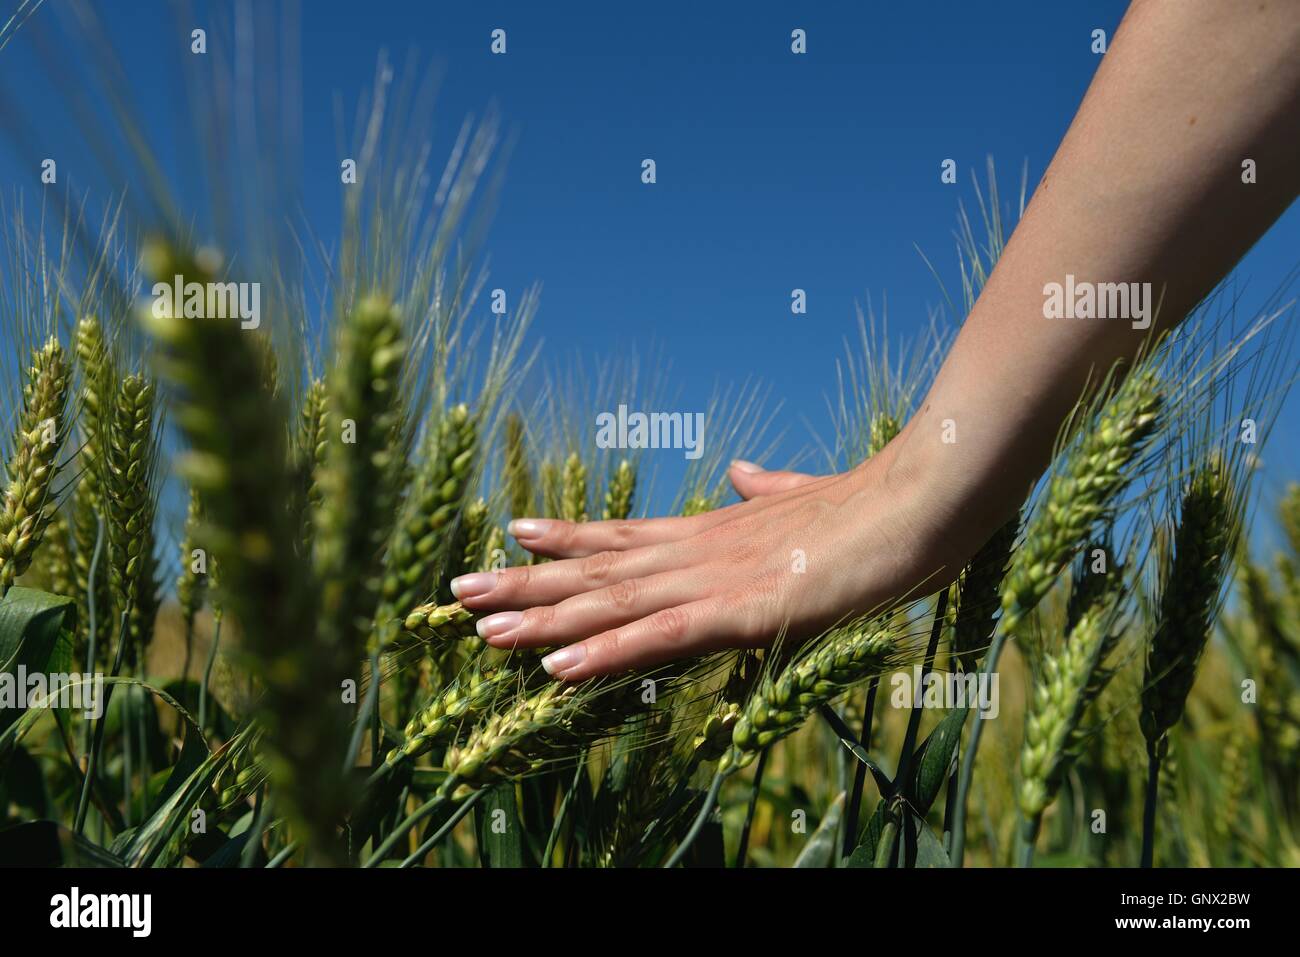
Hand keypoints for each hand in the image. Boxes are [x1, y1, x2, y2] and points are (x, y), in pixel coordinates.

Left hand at [449, 441, 967, 679]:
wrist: (922, 498)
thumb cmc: (875, 505)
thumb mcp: (809, 498)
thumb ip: (770, 488)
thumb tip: (743, 472)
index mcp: (714, 532)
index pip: (624, 537)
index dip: (567, 539)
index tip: (513, 534)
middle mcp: (698, 552)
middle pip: (597, 571)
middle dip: (525, 584)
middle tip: (455, 591)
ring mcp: (715, 580)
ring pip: (612, 604)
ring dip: (542, 620)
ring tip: (478, 627)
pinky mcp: (742, 612)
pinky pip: (659, 639)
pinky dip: (604, 654)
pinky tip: (555, 670)